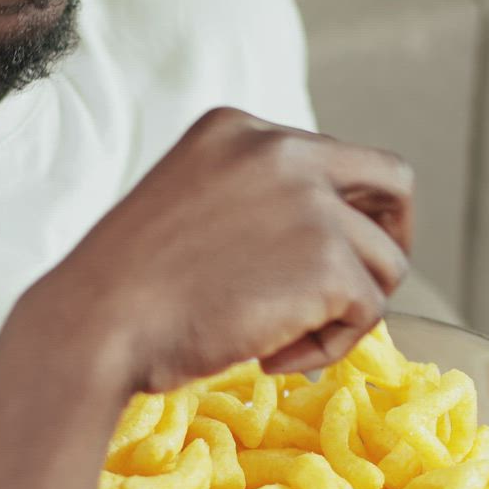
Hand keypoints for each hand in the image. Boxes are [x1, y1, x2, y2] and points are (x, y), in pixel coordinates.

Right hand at [34, 107, 412, 393]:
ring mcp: (310, 203)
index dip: (341, 212)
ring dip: (343, 313)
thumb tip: (316, 243)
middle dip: (392, 235)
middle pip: (391, 183)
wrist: (96, 324)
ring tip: (279, 342)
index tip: (324, 255)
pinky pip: (367, 313)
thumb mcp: (186, 208)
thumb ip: (249, 204)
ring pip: (383, 264)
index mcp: (239, 130)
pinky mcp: (328, 262)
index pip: (331, 158)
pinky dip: (329, 347)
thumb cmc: (124, 291)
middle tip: (364, 287)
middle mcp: (282, 151)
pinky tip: (270, 358)